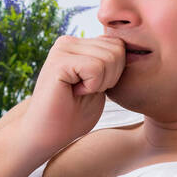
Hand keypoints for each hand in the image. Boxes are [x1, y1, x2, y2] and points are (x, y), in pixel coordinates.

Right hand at [18, 35, 127, 154]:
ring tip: (78, 92)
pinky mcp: (59, 61)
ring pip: (110, 58)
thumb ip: (111, 64)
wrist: (45, 135)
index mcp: (78, 45)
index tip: (93, 88)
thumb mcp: (100, 86)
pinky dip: (92, 86)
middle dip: (110, 77)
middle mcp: (69, 41)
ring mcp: (62, 48)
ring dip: (100, 83)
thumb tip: (131, 48)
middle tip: (85, 91)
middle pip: (118, 49)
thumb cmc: (72, 116)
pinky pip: (96, 68)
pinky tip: (73, 92)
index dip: (115, 73)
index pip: (119, 45)